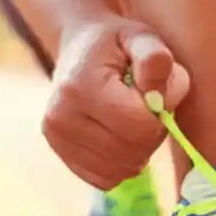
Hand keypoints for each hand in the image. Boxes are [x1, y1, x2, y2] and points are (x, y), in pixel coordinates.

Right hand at [44, 15, 189, 189]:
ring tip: (132, 123)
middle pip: (129, 153)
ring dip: (137, 153)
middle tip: (147, 111)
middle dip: (150, 137)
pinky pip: (104, 178)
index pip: (137, 127)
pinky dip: (120, 164)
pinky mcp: (59, 153)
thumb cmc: (116, 43)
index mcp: (81, 86)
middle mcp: (61, 117)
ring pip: (118, 171)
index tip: (156, 98)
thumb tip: (158, 97)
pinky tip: (118, 138)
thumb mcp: (141, 37)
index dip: (159, 118)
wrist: (78, 47)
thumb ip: (155, 60)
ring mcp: (56, 138)